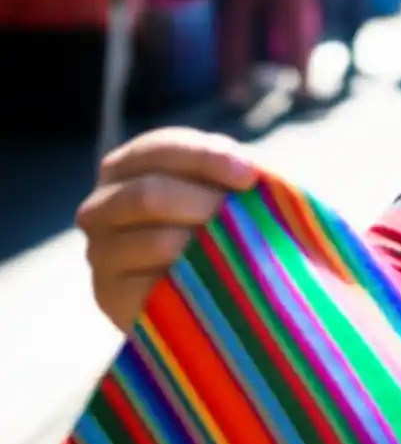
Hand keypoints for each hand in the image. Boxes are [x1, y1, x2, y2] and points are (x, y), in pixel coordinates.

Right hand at [76, 128, 258, 332]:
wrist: (209, 289)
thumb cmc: (226, 221)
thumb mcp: (236, 188)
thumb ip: (245, 172)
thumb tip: (256, 172)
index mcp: (132, 164)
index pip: (160, 149)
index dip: (206, 158)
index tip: (249, 176)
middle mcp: (103, 204)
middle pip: (149, 194)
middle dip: (206, 205)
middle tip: (248, 219)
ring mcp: (100, 251)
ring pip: (156, 241)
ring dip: (205, 245)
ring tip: (239, 250)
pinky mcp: (109, 294)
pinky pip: (152, 285)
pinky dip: (192, 279)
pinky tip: (217, 279)